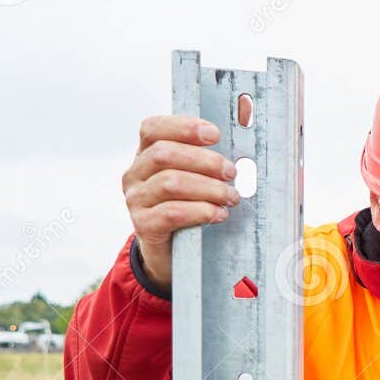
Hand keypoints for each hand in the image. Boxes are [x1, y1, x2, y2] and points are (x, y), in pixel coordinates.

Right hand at [122, 113, 243, 289]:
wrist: (171, 252)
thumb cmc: (189, 207)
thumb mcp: (196, 179)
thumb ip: (209, 159)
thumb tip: (243, 136)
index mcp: (145, 154)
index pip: (153, 128)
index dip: (184, 126)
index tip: (215, 134)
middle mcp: (135, 174)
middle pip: (165, 154)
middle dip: (205, 161)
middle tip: (232, 173)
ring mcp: (136, 200)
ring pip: (171, 182)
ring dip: (208, 188)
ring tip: (231, 197)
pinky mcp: (143, 225)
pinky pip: (172, 212)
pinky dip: (201, 211)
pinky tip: (219, 214)